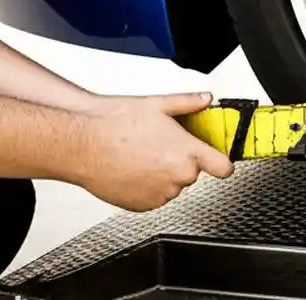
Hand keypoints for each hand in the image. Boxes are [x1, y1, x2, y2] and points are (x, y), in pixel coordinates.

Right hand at [70, 92, 234, 211]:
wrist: (82, 145)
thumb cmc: (115, 126)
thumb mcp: (157, 105)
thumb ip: (187, 103)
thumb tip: (204, 99)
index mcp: (187, 153)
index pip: (224, 167)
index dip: (222, 162)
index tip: (221, 160)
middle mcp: (177, 177)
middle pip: (193, 173)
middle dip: (181, 161)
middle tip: (161, 146)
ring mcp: (160, 194)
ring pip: (172, 185)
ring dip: (164, 175)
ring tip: (142, 156)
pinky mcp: (142, 206)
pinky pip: (154, 197)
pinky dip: (147, 187)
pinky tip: (133, 169)